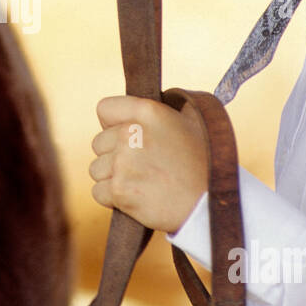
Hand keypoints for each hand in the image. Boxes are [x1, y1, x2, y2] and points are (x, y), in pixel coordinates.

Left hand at [88, 94, 209, 232]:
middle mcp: (131, 133)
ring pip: (97, 169)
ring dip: (113, 178)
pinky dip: (113, 198)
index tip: (128, 136)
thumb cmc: (204, 162)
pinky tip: (137, 197)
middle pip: (98, 143)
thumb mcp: (190, 120)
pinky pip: (98, 192)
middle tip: (142, 165)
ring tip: (142, 182)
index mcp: (148, 111)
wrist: (209, 204)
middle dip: (114, 155)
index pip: (104, 109)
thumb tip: (144, 100)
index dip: (113, 123)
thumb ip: (162, 106)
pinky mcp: (120, 190)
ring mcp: (124, 163)